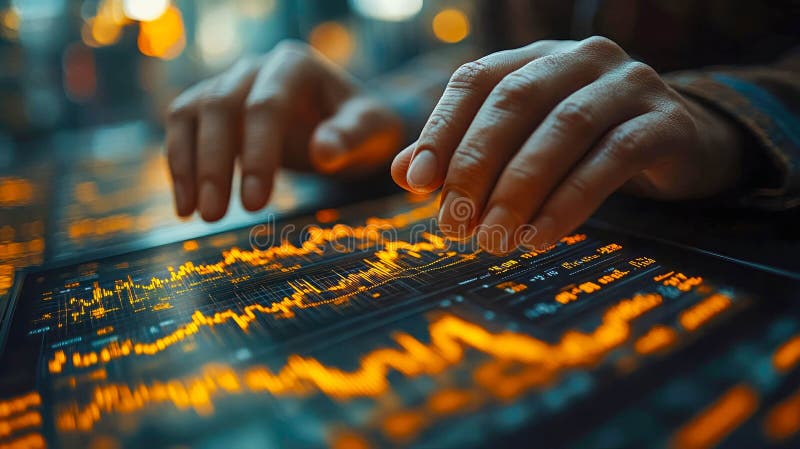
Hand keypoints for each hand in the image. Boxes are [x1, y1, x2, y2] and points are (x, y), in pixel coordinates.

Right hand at [166, 40, 402, 220]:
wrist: (346, 121)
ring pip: (191, 113)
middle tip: (215, 217)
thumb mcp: (372, 130)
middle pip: (220, 106)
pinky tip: (186, 206)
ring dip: (186, 165)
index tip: (254, 204)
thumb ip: (351, 137)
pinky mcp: (211, 106)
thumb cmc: (361, 125)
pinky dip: (179, 164)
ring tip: (192, 215)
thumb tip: (324, 152)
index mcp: (295, 65)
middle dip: (214, 164)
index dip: (257, 154)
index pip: (267, 105)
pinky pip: (182, 127)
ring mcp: (229, 83)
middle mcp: (255, 67)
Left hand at [391, 37, 744, 253]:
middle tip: (453, 225)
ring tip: (493, 239)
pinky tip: (540, 236)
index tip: (417, 183)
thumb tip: (405, 174)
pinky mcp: (666, 122)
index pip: (476, 81)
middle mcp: (580, 58)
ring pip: (563, 129)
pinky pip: (612, 159)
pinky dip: (570, 201)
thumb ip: (464, 153)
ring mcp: (628, 84)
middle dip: (476, 166)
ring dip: (520, 189)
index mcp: (536, 58)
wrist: (682, 145)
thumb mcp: (523, 145)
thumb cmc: (586, 147)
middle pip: (515, 101)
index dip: (441, 130)